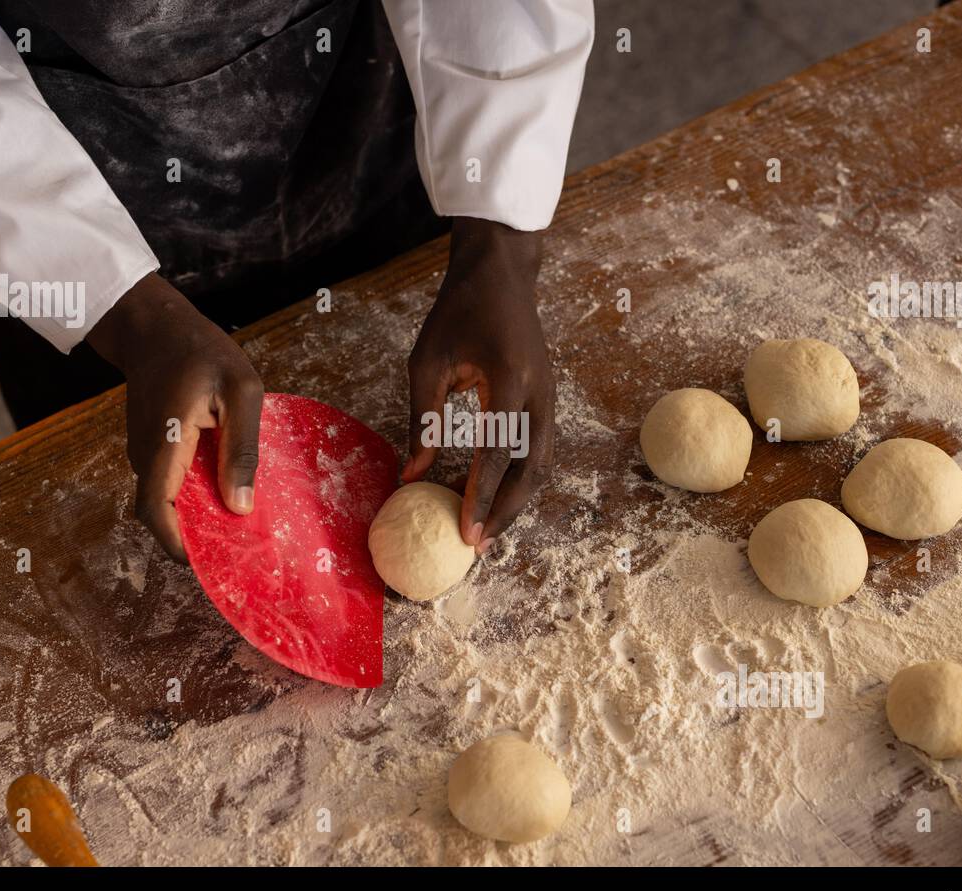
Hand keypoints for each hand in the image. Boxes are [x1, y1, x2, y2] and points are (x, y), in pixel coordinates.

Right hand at [87, 273, 264, 559]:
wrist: (156, 325)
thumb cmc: (204, 352)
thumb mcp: (240, 392)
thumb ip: (241, 448)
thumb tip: (240, 506)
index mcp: (164, 445)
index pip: (156, 511)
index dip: (177, 544)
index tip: (210, 563)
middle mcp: (146, 456)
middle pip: (162, 513)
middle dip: (195, 536)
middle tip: (239, 550)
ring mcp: (145, 451)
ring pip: (166, 498)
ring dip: (196, 515)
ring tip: (240, 525)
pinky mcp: (152, 446)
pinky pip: (170, 481)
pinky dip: (194, 494)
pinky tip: (227, 491)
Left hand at [404, 217, 554, 552]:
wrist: (502, 275)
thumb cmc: (458, 312)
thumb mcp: (426, 361)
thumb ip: (422, 419)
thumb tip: (411, 475)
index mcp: (510, 380)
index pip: (496, 453)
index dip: (480, 497)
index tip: (465, 532)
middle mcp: (539, 394)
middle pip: (532, 470)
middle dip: (507, 512)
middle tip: (479, 545)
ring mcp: (550, 397)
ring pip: (542, 464)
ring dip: (517, 500)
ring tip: (488, 530)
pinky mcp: (547, 399)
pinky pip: (539, 449)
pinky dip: (521, 479)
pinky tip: (498, 497)